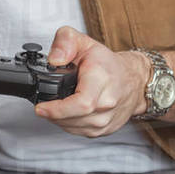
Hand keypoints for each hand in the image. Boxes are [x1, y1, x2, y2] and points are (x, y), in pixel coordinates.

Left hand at [33, 26, 149, 136]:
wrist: (133, 80)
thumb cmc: (108, 64)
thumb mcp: (84, 42)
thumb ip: (64, 42)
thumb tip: (53, 59)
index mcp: (102, 79)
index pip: (82, 103)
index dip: (57, 109)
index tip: (40, 107)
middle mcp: (107, 103)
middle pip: (73, 118)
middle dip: (53, 112)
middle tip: (46, 102)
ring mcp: (106, 119)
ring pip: (73, 127)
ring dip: (59, 118)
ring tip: (57, 104)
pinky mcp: (104, 130)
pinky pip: (78, 131)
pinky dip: (68, 123)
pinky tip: (68, 111)